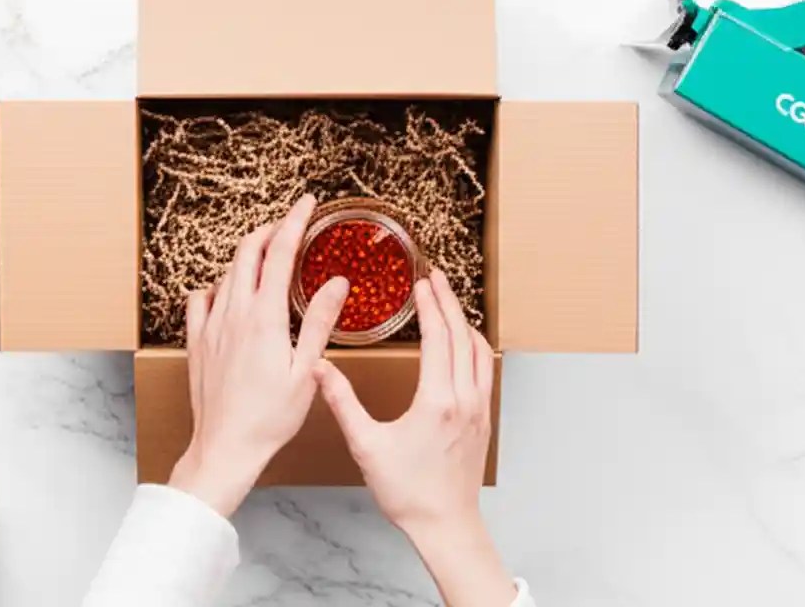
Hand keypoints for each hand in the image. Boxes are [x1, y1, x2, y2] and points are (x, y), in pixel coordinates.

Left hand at [169, 195, 348, 517]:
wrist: (225, 448)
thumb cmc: (270, 418)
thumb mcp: (306, 370)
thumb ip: (320, 322)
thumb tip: (336, 283)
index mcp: (265, 317)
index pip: (280, 252)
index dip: (294, 222)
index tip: (307, 204)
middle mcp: (233, 313)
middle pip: (248, 252)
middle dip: (269, 230)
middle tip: (289, 223)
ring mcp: (211, 326)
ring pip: (227, 273)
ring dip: (247, 254)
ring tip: (266, 253)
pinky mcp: (196, 342)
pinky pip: (202, 300)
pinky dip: (218, 285)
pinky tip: (225, 291)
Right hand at [316, 269, 515, 605]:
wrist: (445, 526)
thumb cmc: (407, 492)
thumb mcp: (366, 446)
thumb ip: (343, 403)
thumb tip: (319, 370)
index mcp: (437, 400)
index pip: (439, 338)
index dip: (430, 306)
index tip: (421, 283)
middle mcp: (465, 399)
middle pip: (462, 337)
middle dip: (448, 303)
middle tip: (434, 279)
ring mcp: (479, 409)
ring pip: (479, 351)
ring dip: (463, 323)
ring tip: (447, 303)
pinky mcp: (483, 420)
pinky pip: (484, 371)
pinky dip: (474, 347)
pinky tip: (464, 344)